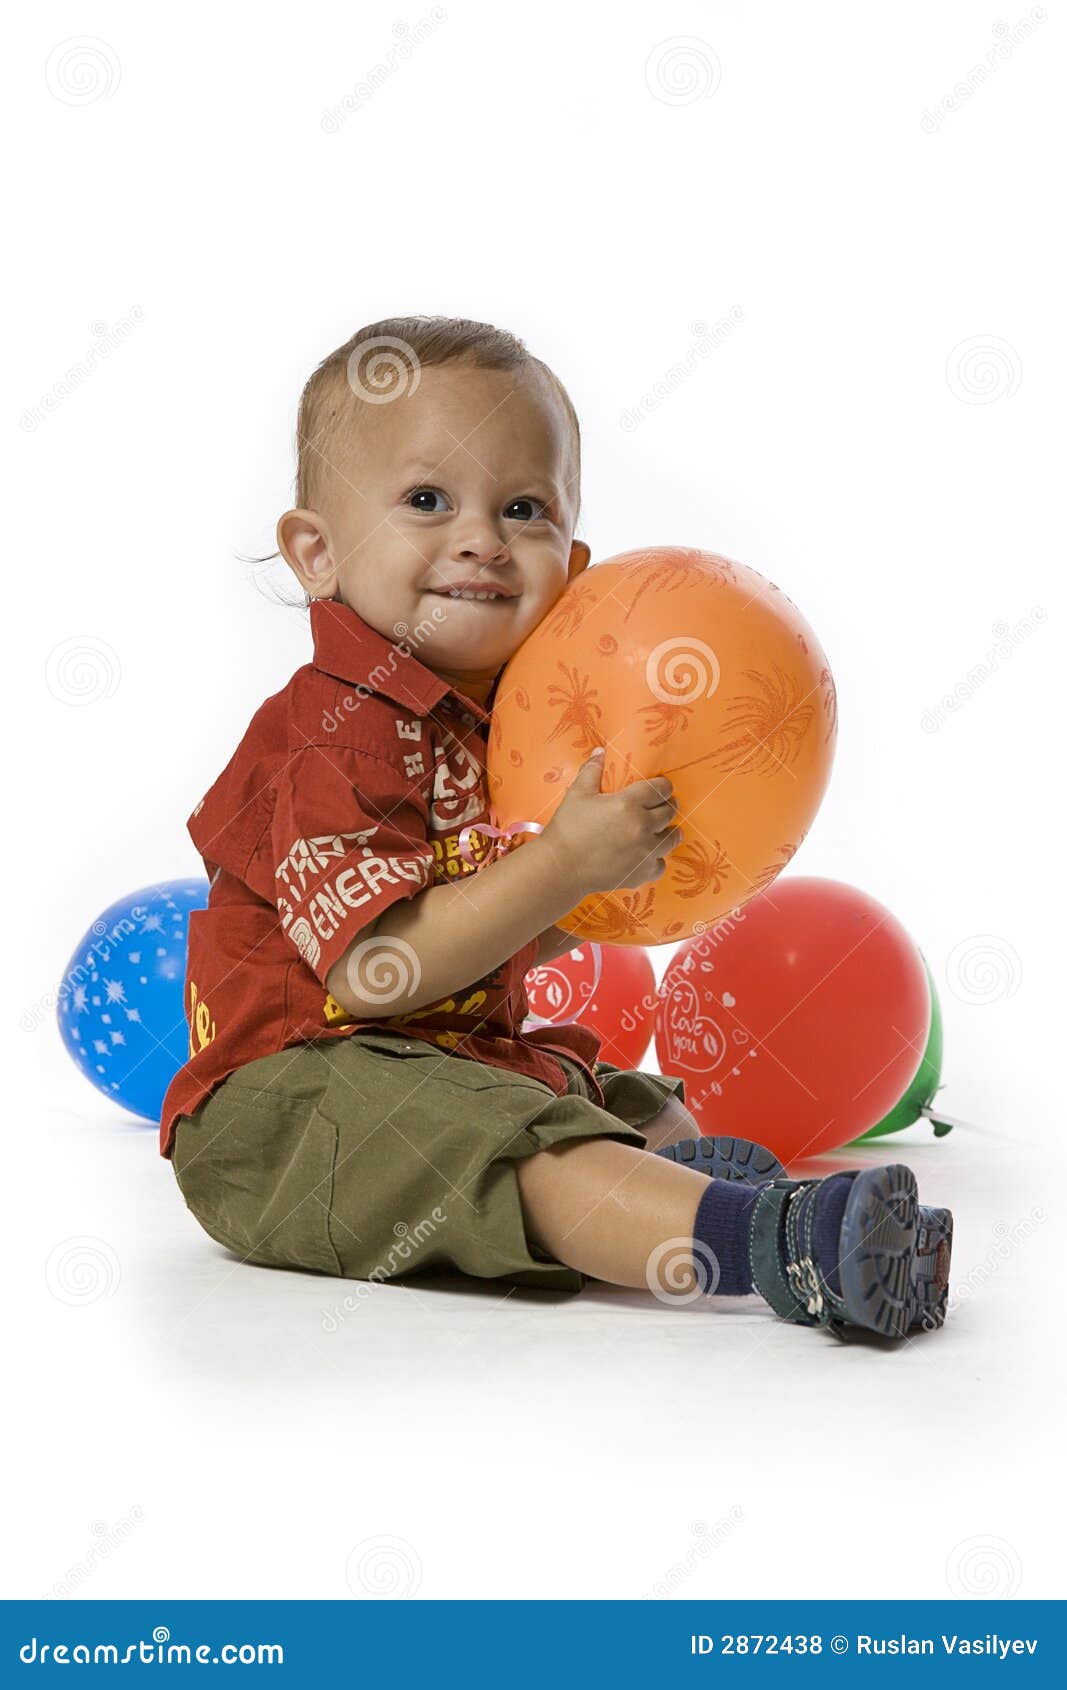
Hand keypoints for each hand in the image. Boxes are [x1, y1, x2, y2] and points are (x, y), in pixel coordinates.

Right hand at [540, 748, 681, 900]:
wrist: (560, 868)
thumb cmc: (567, 828)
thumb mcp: (577, 794)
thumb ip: (592, 770)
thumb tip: (600, 752)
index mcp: (629, 803)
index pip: (661, 788)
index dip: (663, 786)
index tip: (660, 787)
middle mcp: (642, 826)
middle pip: (670, 811)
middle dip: (667, 805)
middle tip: (660, 806)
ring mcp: (645, 852)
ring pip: (671, 838)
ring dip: (668, 831)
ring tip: (660, 830)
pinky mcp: (642, 872)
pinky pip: (661, 863)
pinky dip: (657, 859)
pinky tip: (648, 855)